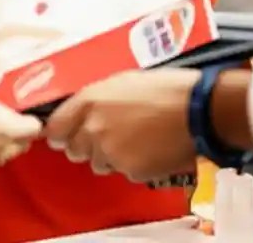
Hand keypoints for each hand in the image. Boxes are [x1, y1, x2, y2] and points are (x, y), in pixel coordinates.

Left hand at [45, 69, 199, 181]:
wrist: (198, 109)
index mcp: (89, 101)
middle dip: (88, 145)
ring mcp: (110, 151)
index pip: (54, 128)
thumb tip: (82, 111)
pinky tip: (150, 149)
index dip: (61, 133)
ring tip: (137, 139)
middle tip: (111, 135)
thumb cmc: (167, 90)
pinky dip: (134, 165)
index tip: (66, 135)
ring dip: (111, 156)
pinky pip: (124, 172)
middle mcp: (94, 127)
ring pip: (98, 163)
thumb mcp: (123, 81)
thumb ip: (96, 99)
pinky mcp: (129, 170)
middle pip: (74, 150)